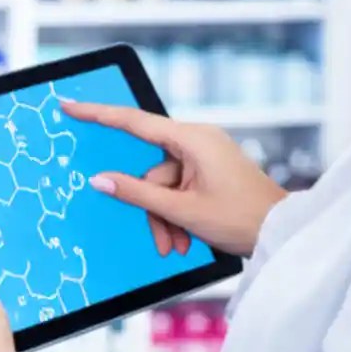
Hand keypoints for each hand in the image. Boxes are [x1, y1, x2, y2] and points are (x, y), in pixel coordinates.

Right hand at [64, 101, 287, 256]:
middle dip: (152, 208)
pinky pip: (179, 190)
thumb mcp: (182, 210)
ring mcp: (204, 157)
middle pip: (150, 170)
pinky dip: (178, 215)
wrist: (280, 232)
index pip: (133, 121)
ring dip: (166, 218)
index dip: (97, 114)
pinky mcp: (209, 171)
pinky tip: (187, 239)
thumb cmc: (242, 217)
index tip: (70, 105)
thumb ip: (137, 193)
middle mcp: (197, 141)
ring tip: (178, 246)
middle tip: (162, 240)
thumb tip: (101, 180)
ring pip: (163, 186)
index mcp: (192, 139)